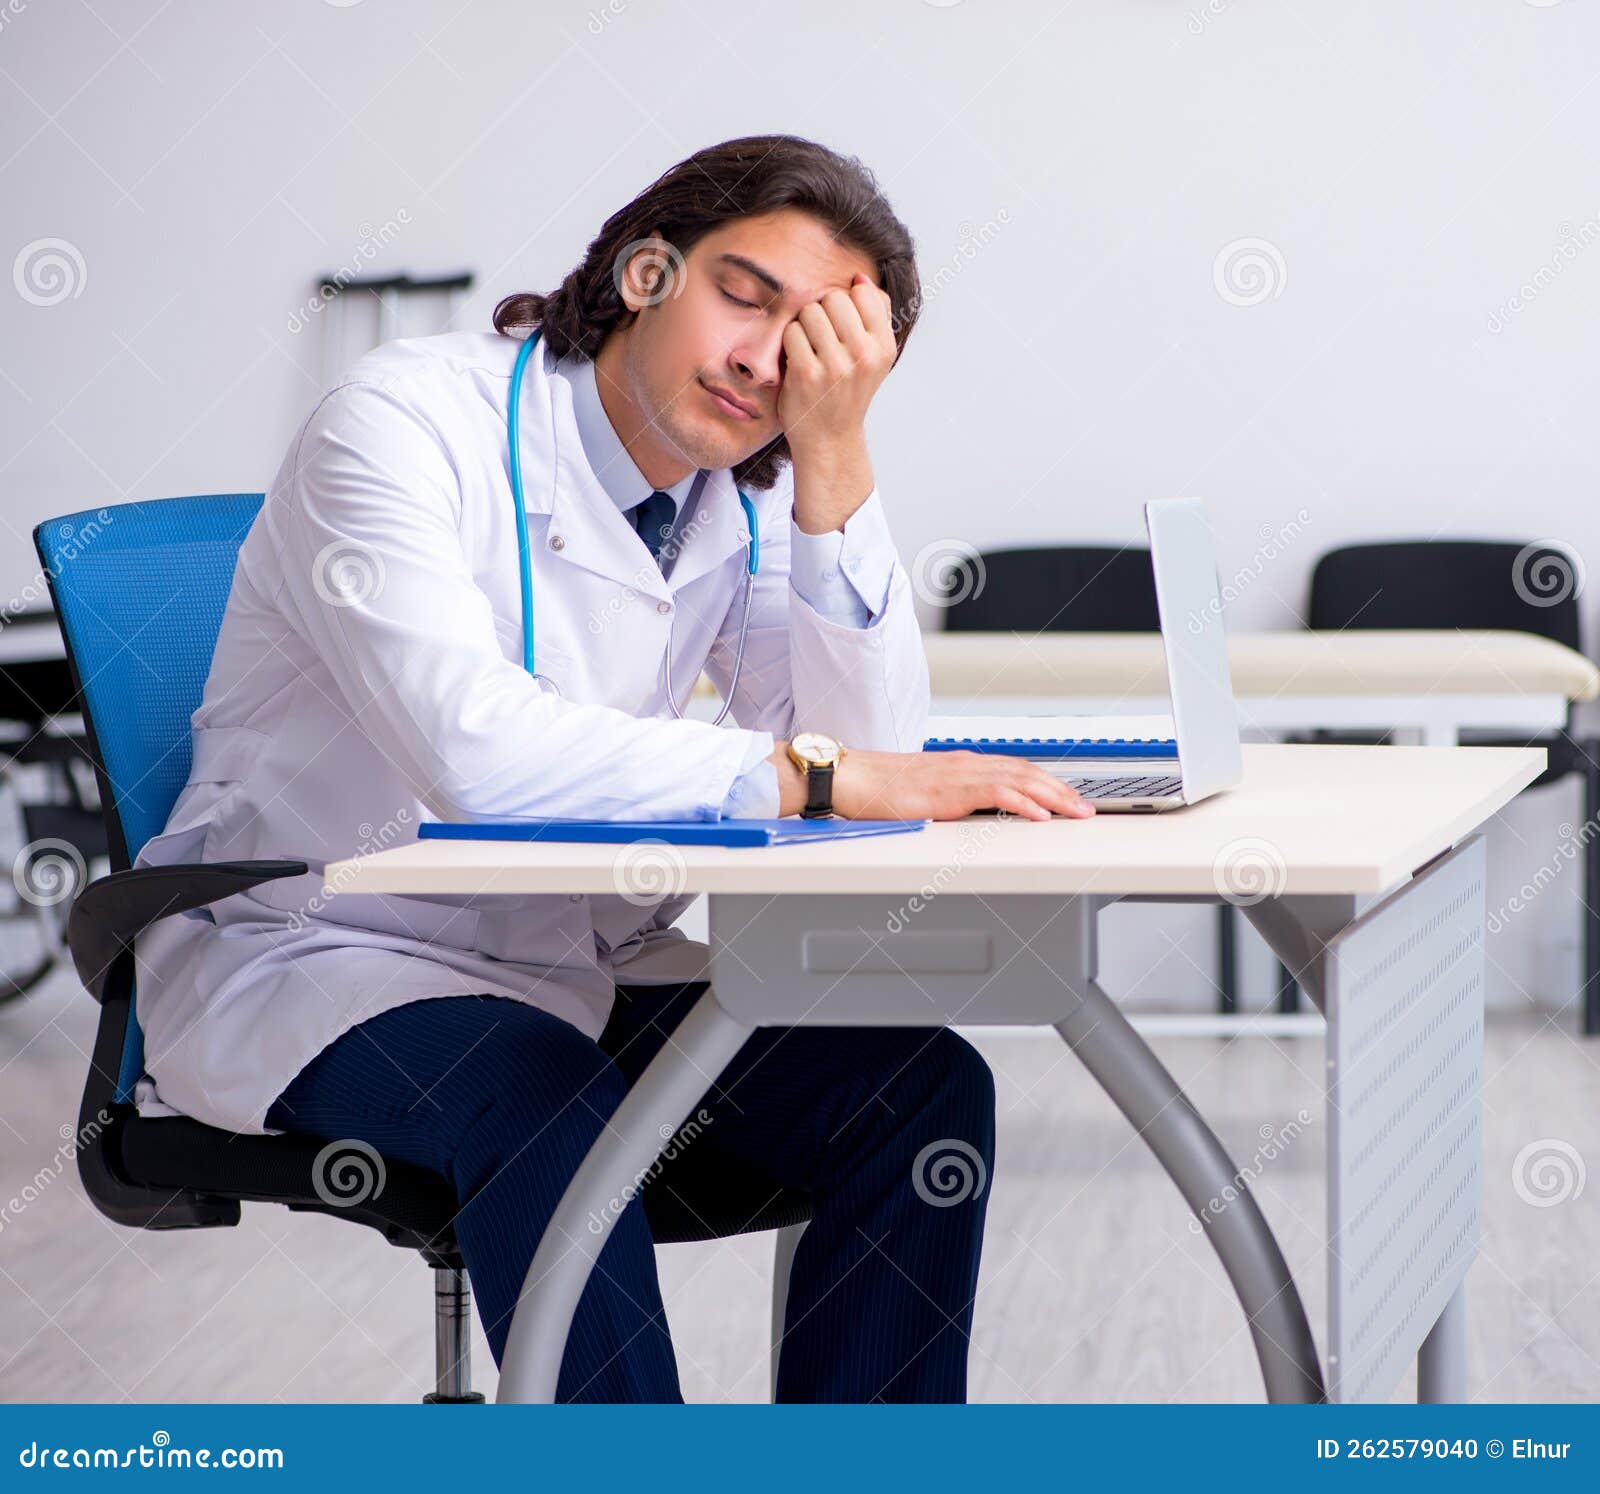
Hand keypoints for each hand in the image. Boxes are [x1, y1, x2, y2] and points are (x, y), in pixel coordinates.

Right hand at [771, 744, 1094, 821]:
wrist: (851, 778)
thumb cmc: (878, 788)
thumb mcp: (925, 793)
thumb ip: (952, 800)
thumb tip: (972, 814)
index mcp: (961, 765)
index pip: (1015, 770)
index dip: (1047, 784)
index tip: (1069, 799)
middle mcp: (966, 764)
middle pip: (1026, 772)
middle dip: (1061, 790)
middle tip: (1087, 808)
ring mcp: (959, 774)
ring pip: (1019, 779)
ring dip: (1053, 796)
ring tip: (1077, 811)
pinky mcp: (950, 789)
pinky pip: (996, 794)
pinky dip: (1023, 803)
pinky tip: (1041, 815)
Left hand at [779, 273, 896, 535]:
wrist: (829, 438)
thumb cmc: (847, 391)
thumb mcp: (873, 356)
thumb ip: (874, 314)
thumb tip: (859, 277)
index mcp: (884, 346)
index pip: (862, 292)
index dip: (846, 302)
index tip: (841, 325)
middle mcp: (864, 355)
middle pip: (833, 298)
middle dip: (822, 312)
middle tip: (821, 339)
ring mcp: (835, 366)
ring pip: (810, 312)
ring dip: (803, 326)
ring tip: (810, 349)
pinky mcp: (807, 374)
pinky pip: (791, 332)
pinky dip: (789, 343)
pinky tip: (797, 360)